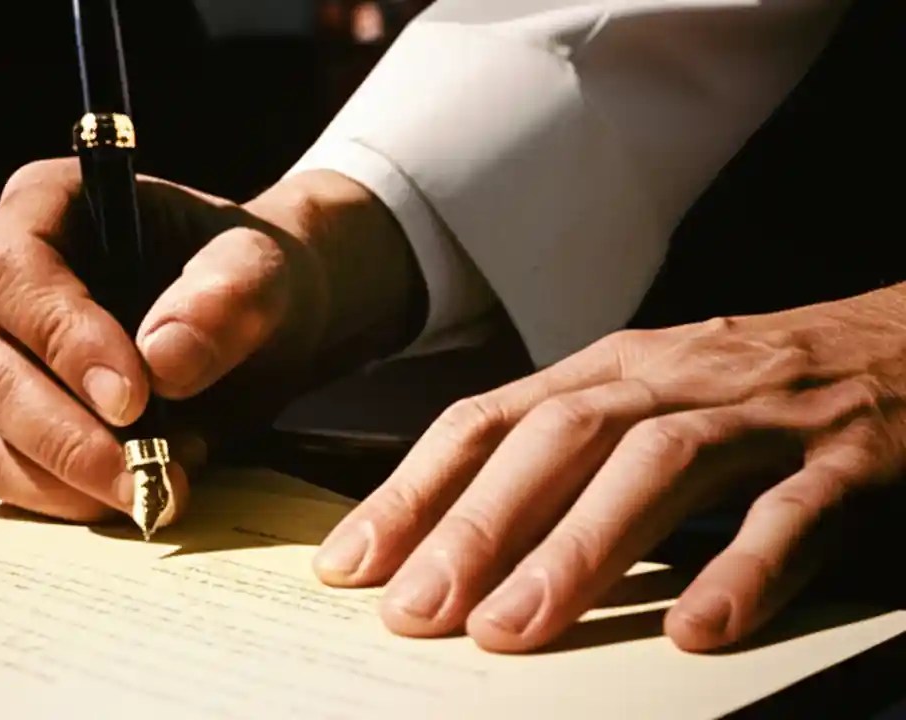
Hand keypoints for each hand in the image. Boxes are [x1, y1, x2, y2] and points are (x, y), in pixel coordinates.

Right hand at [0, 158, 421, 524]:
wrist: (265, 332)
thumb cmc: (253, 279)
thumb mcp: (268, 270)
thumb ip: (228, 296)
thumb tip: (162, 361)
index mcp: (45, 210)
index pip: (9, 272)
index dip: (60, 338)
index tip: (132, 398)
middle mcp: (2, 286)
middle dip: (63, 433)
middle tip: (142, 474)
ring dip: (64, 478)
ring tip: (157, 485)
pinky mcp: (9, 425)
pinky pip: (2, 474)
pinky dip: (63, 499)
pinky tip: (135, 490)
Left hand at [314, 283, 905, 652]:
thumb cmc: (762, 389)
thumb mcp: (652, 402)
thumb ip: (570, 460)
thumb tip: (461, 545)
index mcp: (613, 368)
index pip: (490, 420)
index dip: (414, 490)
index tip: (351, 565)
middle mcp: (675, 377)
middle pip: (559, 439)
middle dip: (478, 527)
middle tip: (414, 612)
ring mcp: (766, 413)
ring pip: (658, 466)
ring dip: (578, 549)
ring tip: (513, 631)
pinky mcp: (855, 456)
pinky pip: (795, 512)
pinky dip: (743, 569)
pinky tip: (697, 629)